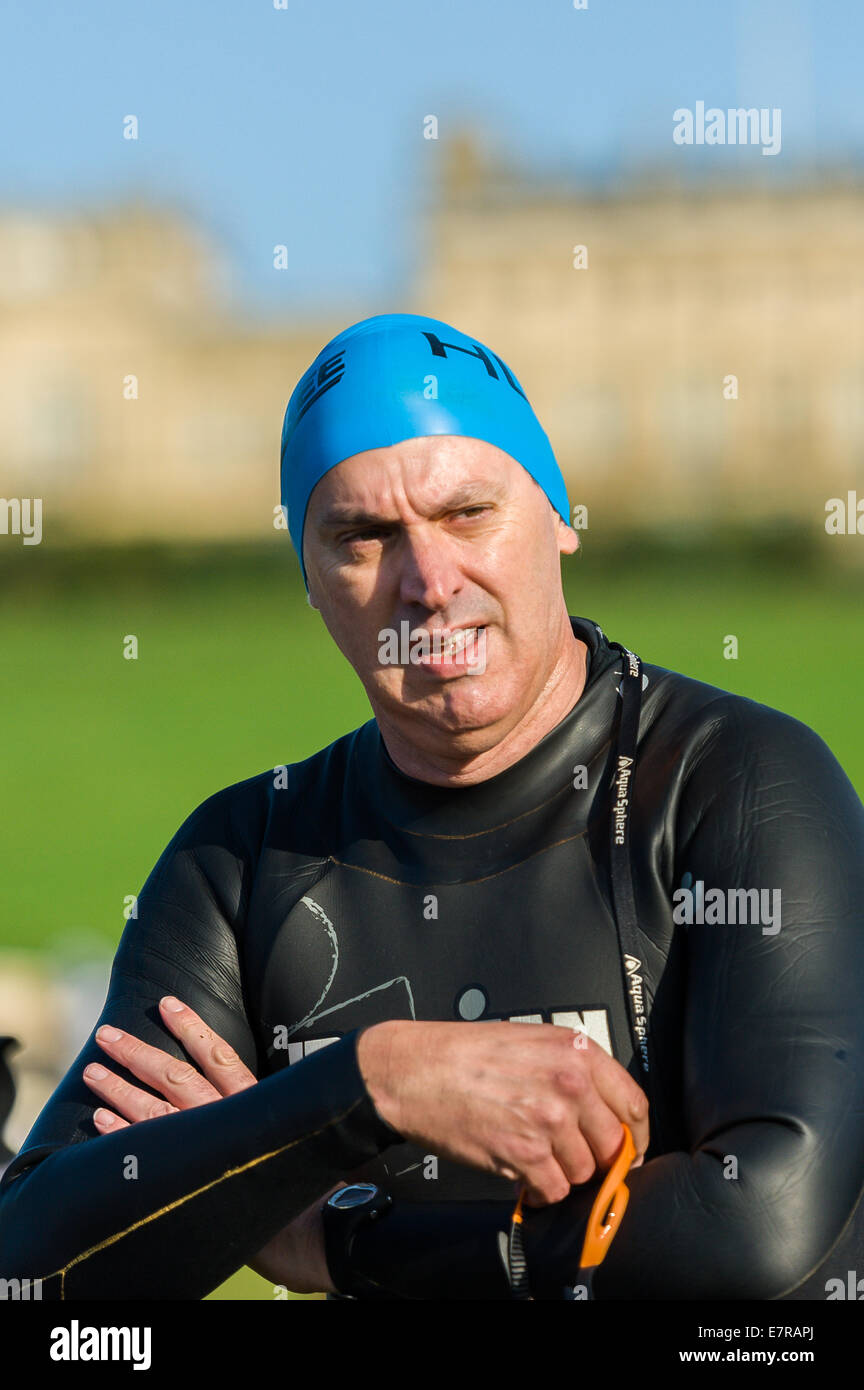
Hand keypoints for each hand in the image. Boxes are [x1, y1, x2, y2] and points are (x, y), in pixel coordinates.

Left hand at [82, 996, 336, 1294]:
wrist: (307, 1225)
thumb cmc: (299, 1175)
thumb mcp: (290, 1126)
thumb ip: (270, 1105)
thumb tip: (265, 1083)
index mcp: (250, 1101)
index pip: (217, 1054)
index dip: (192, 1027)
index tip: (168, 1004)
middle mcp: (224, 1118)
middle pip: (174, 1076)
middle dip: (138, 1053)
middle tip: (107, 1034)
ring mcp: (205, 1145)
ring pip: (155, 1109)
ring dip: (120, 1089)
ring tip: (93, 1071)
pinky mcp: (191, 1173)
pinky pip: (150, 1149)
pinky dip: (123, 1132)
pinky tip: (101, 1120)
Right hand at [357, 1019, 648, 1207]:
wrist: (414, 1070)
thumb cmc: (464, 1054)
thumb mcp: (531, 1042)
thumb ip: (572, 1071)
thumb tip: (602, 1113)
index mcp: (575, 1052)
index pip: (633, 1104)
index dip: (634, 1135)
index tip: (628, 1149)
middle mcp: (569, 1083)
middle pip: (611, 1144)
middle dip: (593, 1158)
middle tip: (569, 1158)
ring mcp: (549, 1120)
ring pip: (583, 1171)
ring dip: (562, 1174)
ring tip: (536, 1162)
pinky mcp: (524, 1153)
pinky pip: (554, 1191)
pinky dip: (540, 1193)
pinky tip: (524, 1180)